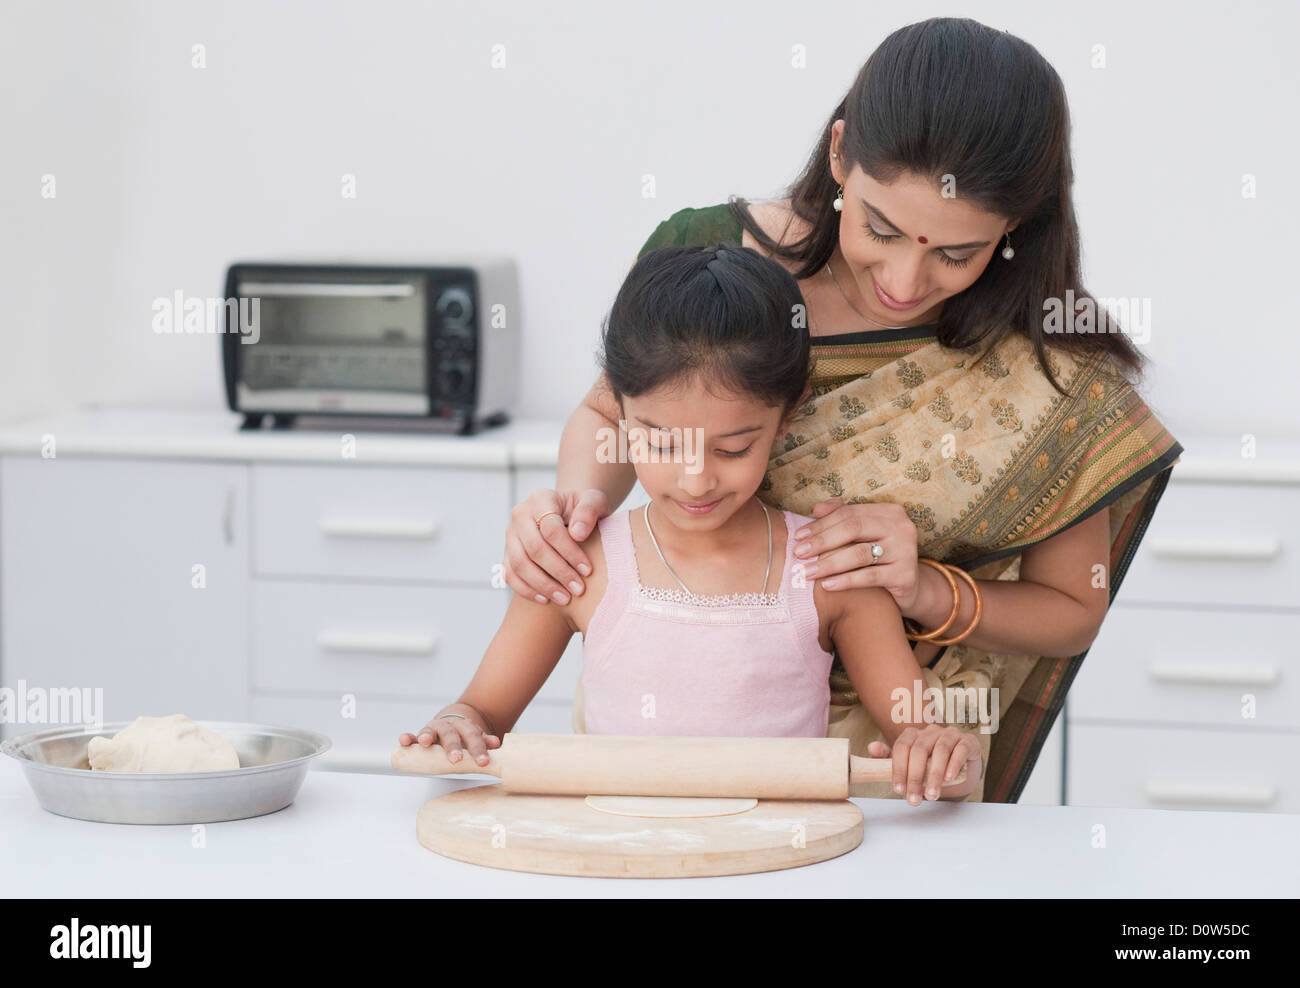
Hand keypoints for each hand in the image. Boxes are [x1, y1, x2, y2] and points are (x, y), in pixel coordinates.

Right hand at [397, 705, 500, 766]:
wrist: (452, 723)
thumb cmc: (464, 737)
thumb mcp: (476, 739)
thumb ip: (484, 741)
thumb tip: (496, 743)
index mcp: (464, 727)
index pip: (473, 736)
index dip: (478, 749)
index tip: (483, 761)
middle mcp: (448, 727)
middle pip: (451, 735)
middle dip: (453, 747)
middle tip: (456, 759)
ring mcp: (432, 731)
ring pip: (429, 732)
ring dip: (426, 736)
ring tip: (424, 743)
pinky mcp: (418, 737)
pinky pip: (411, 737)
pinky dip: (407, 738)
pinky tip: (404, 741)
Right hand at [504, 488, 609, 603]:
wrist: (571, 515)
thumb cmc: (584, 510)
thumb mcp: (594, 502)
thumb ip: (589, 511)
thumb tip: (577, 533)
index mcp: (540, 499)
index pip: (551, 528)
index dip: (570, 552)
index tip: (588, 570)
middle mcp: (520, 515)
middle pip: (534, 548)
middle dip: (558, 572)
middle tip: (579, 590)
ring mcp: (510, 535)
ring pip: (519, 564)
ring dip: (543, 585)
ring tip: (565, 598)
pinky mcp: (507, 553)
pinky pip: (510, 575)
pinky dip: (526, 590)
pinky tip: (546, 600)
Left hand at [791, 499, 922, 612]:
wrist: (910, 586)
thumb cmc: (880, 556)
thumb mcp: (865, 534)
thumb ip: (843, 517)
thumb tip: (816, 508)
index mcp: (889, 511)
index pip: (848, 513)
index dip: (821, 524)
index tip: (798, 537)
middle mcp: (901, 527)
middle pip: (853, 529)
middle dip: (821, 541)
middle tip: (798, 554)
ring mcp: (906, 551)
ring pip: (859, 554)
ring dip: (828, 563)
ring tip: (806, 572)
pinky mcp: (905, 575)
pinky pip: (869, 577)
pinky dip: (846, 580)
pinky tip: (827, 585)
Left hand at [867, 725, 981, 804]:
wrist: (960, 771)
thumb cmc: (931, 768)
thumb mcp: (909, 766)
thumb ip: (889, 759)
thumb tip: (872, 747)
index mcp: (914, 734)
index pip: (902, 747)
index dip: (898, 769)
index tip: (898, 789)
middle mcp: (931, 731)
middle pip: (919, 749)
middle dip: (915, 777)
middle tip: (914, 798)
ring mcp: (951, 734)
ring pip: (941, 750)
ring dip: (935, 775)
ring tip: (932, 795)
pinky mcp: (968, 742)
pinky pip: (960, 749)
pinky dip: (954, 764)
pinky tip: (949, 778)